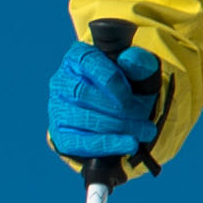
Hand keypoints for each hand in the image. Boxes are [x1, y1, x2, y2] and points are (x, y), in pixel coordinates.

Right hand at [46, 35, 164, 178]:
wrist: (118, 115)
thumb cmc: (127, 87)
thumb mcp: (138, 72)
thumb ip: (139, 62)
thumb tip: (129, 60)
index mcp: (77, 57)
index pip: (89, 63)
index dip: (113, 82)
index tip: (134, 98)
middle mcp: (61, 80)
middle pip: (83, 93)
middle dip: (118, 109)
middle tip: (145, 119)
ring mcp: (57, 108)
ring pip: (82, 118)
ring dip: (117, 127)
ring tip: (144, 132)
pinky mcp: (59, 133)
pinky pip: (79, 141)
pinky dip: (107, 144)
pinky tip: (129, 144)